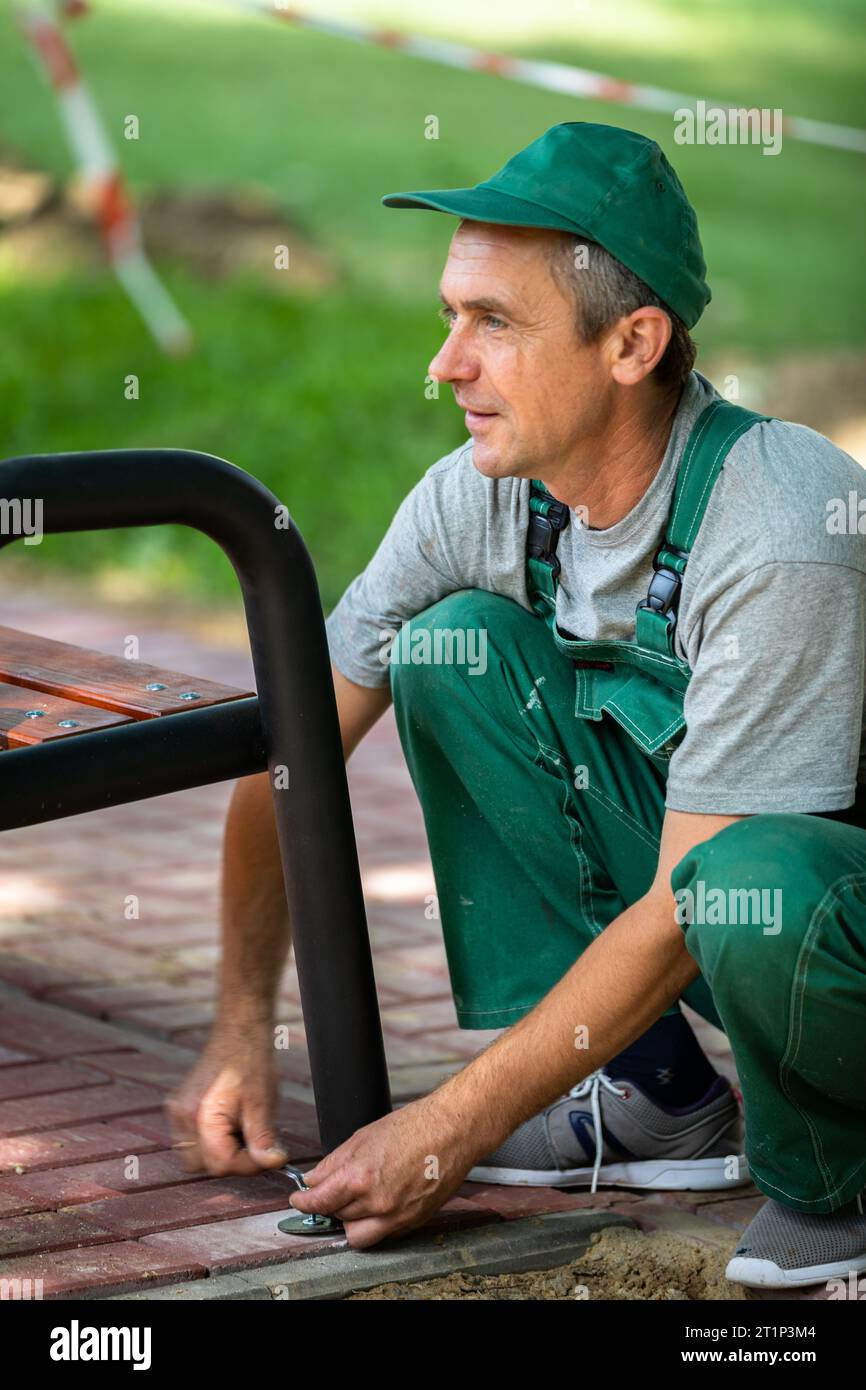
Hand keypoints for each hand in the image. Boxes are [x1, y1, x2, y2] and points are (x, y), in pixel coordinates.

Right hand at [166, 1022, 288, 1176]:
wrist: (239, 1031)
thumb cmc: (251, 1062)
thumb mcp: (262, 1102)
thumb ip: (262, 1138)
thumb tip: (272, 1163)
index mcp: (201, 1115)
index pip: (220, 1163)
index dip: (247, 1164)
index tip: (266, 1154)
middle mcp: (182, 1116)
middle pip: (203, 1165)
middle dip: (230, 1160)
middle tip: (254, 1143)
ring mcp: (177, 1111)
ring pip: (194, 1155)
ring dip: (219, 1151)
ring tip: (240, 1129)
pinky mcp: (179, 1107)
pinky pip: (191, 1139)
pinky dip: (210, 1139)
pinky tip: (229, 1122)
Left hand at [287, 1091, 479, 1248]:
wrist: (451, 1131)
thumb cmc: (413, 1127)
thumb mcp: (363, 1137)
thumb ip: (333, 1163)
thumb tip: (313, 1180)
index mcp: (360, 1177)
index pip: (319, 1203)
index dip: (303, 1202)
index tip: (299, 1200)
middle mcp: (377, 1203)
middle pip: (337, 1218)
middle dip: (331, 1205)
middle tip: (335, 1189)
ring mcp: (396, 1216)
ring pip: (358, 1235)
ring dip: (351, 1220)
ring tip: (356, 1200)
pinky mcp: (413, 1222)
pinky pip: (383, 1234)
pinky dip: (375, 1223)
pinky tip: (380, 1200)